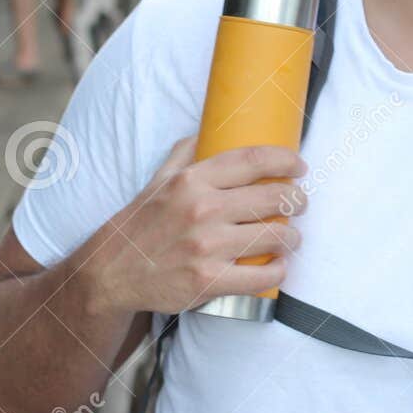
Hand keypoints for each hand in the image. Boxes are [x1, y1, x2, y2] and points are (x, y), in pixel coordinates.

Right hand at [82, 135, 306, 315]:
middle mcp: (202, 209)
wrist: (111, 273)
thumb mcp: (157, 180)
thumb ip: (185, 154)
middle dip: (297, 199)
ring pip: (275, 236)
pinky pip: (261, 276)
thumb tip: (209, 132)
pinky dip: (278, 270)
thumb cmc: (140, 225)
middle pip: (274, 196)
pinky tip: (279, 266)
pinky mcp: (209, 281)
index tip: (299, 166)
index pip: (253, 160)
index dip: (285, 160)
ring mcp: (207, 247)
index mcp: (192, 181)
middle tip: (300, 203)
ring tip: (292, 237)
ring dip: (293, 237)